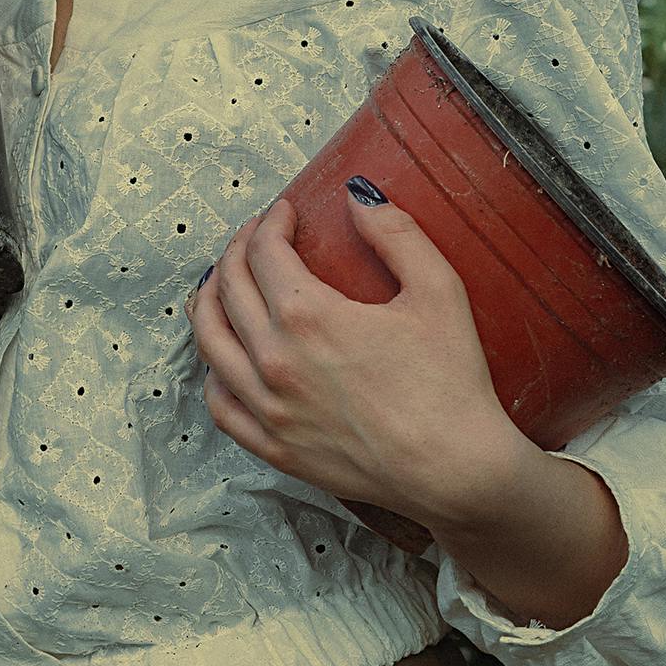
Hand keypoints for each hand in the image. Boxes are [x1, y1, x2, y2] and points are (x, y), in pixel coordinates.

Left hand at [186, 188, 535, 533]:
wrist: (455, 470)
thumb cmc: (451, 384)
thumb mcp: (438, 290)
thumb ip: (395, 234)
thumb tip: (356, 195)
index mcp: (307, 316)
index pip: (265, 252)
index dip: (271, 222)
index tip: (284, 213)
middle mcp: (274, 360)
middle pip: (229, 289)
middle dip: (237, 251)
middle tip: (255, 238)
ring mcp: (268, 408)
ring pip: (210, 343)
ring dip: (210, 302)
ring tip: (223, 284)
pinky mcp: (274, 448)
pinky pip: (221, 404)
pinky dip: (214, 371)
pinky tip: (227, 357)